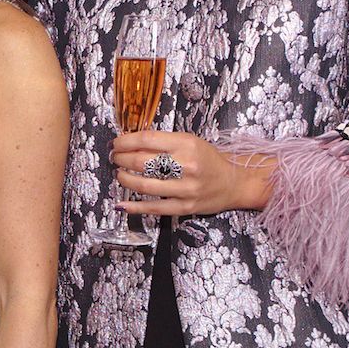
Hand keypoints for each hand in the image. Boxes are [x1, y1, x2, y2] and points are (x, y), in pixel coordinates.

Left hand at [111, 130, 270, 217]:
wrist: (233, 182)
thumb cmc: (207, 160)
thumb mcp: (189, 142)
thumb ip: (163, 142)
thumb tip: (130, 143)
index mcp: (186, 144)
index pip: (147, 140)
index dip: (125, 141)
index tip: (116, 143)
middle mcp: (186, 166)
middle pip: (142, 162)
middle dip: (121, 159)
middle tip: (115, 158)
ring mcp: (185, 189)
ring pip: (145, 185)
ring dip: (124, 179)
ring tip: (119, 174)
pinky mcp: (185, 207)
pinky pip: (154, 208)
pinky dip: (134, 207)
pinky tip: (121, 204)